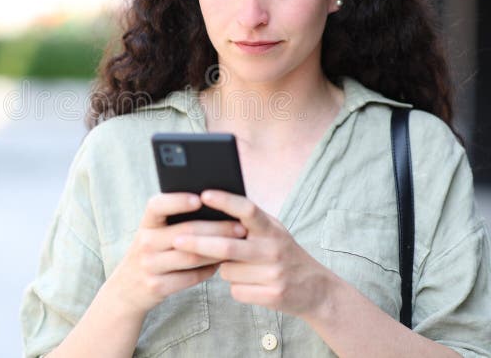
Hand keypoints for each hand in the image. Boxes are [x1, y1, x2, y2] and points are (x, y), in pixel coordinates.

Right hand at [106, 192, 247, 315]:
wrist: (127, 289)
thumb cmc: (152, 253)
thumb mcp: (154, 234)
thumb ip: (174, 222)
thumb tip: (216, 209)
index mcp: (146, 224)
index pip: (157, 205)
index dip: (178, 200)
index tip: (200, 198)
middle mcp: (145, 242)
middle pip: (185, 232)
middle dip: (217, 228)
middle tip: (240, 227)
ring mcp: (149, 266)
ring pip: (192, 257)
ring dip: (218, 251)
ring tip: (237, 245)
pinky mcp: (157, 286)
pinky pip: (190, 277)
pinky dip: (208, 270)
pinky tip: (221, 264)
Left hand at [171, 190, 334, 317]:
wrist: (316, 290)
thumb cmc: (283, 253)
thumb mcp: (273, 231)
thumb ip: (249, 222)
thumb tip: (209, 206)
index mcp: (272, 228)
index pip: (247, 209)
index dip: (225, 201)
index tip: (203, 194)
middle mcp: (275, 248)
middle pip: (227, 245)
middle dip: (198, 243)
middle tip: (175, 239)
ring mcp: (275, 273)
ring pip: (227, 271)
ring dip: (222, 269)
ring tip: (239, 266)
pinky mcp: (272, 296)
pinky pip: (236, 290)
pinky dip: (235, 286)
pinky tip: (250, 283)